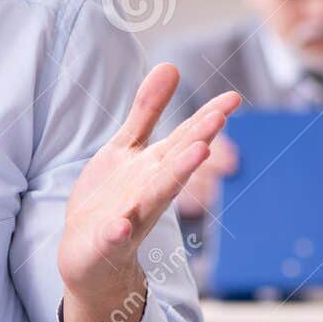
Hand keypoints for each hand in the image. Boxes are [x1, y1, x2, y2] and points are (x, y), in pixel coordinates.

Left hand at [58, 64, 239, 321]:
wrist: (90, 256)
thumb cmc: (114, 198)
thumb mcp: (126, 148)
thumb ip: (147, 111)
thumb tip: (170, 65)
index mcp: (156, 167)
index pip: (185, 139)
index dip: (207, 118)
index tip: (233, 98)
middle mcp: (150, 191)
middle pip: (176, 163)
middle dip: (197, 141)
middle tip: (220, 117)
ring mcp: (130, 217)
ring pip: (155, 196)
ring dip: (174, 177)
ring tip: (198, 154)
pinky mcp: (106, 242)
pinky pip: (113, 237)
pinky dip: (118, 232)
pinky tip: (121, 225)